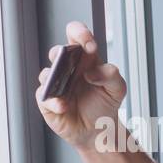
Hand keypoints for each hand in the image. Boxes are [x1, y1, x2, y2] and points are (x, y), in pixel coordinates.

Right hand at [35, 21, 127, 152]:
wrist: (100, 129)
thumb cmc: (105, 103)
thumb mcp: (117, 88)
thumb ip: (111, 75)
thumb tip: (92, 72)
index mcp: (84, 59)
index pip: (76, 36)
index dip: (79, 33)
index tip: (89, 44)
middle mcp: (66, 68)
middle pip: (57, 51)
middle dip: (61, 52)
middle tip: (68, 57)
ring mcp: (55, 84)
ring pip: (47, 74)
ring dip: (55, 78)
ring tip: (66, 86)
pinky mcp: (48, 101)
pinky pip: (45, 97)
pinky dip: (54, 102)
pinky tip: (63, 106)